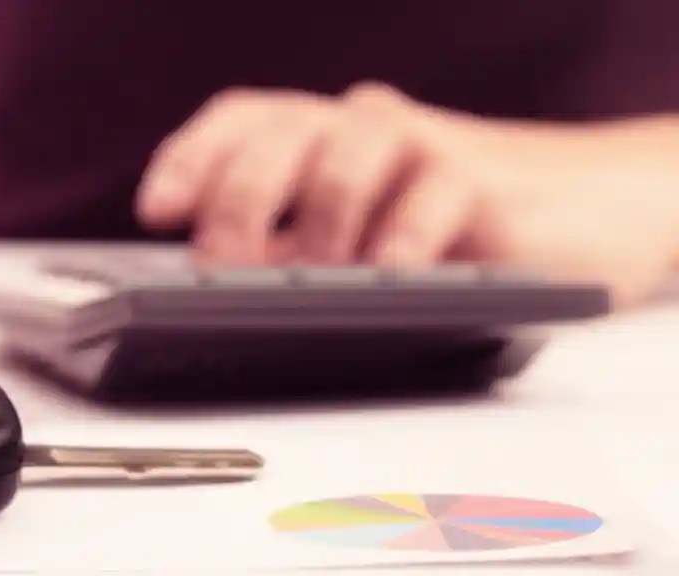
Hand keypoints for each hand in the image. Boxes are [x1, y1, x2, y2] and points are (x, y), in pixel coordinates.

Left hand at [136, 83, 678, 304]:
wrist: (573, 212)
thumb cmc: (441, 230)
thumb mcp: (349, 239)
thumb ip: (285, 253)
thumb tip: (208, 298)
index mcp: (315, 137)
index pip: (240, 124)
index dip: (191, 159)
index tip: (157, 210)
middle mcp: (359, 130)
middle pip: (281, 134)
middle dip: (238, 199)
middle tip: (219, 264)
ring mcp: (422, 148)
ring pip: (349, 154)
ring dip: (316, 225)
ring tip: (309, 282)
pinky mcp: (483, 184)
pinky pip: (432, 199)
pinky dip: (399, 243)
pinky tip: (385, 279)